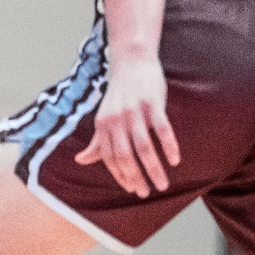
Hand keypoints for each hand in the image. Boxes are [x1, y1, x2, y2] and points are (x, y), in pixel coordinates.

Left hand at [74, 54, 180, 197]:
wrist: (132, 62)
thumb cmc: (120, 94)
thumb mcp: (104, 118)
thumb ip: (97, 141)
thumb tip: (80, 161)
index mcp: (103, 126)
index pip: (110, 158)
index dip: (120, 176)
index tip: (132, 189)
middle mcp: (116, 120)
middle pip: (125, 156)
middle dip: (136, 178)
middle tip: (146, 193)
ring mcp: (135, 112)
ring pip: (144, 148)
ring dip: (154, 169)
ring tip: (163, 185)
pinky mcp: (153, 104)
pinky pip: (162, 130)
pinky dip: (169, 147)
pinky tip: (174, 161)